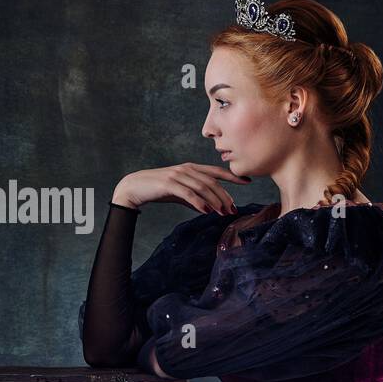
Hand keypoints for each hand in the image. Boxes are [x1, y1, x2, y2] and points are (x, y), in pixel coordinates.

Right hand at [112, 162, 250, 214]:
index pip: (216, 172)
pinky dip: (199, 202)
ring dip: (215, 201)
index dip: (233, 176)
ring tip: (222, 213)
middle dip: (225, 196)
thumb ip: (194, 197)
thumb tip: (208, 208)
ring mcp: (178, 175)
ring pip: (202, 187)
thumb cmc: (157, 189)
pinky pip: (188, 193)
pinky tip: (206, 211)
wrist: (134, 187)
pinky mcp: (169, 183)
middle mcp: (186, 169)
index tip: (247, 182)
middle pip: (212, 182)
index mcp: (191, 168)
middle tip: (233, 210)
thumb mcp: (179, 192)